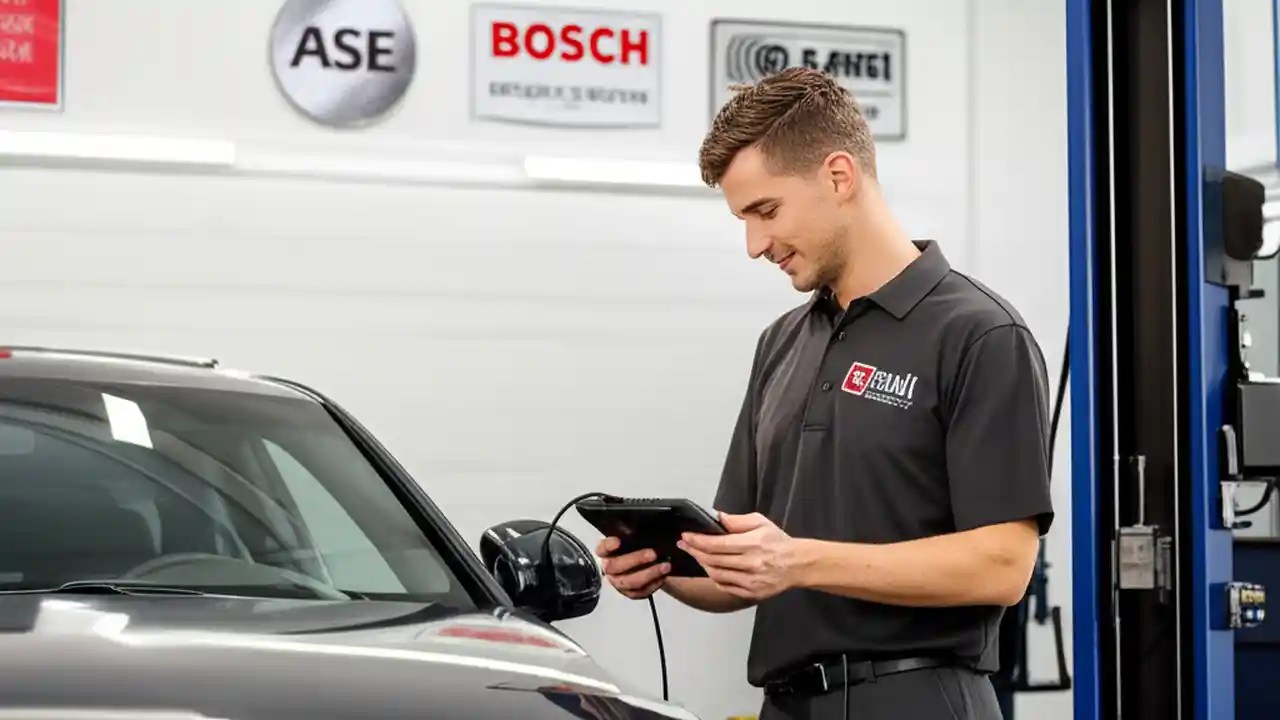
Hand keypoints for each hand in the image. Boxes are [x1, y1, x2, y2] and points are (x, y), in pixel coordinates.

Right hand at [595, 536, 670, 599]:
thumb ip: (634, 533)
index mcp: (606, 552)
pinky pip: (641, 591)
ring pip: (630, 582)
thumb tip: (641, 530)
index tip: (617, 541)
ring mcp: (619, 583)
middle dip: (635, 560)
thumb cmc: (637, 547)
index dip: (608, 546)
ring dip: (649, 573)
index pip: (601, 548)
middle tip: (652, 554)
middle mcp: (609, 569)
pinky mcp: (631, 593)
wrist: (646, 562)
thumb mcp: (634, 536)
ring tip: (665, 566)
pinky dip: (654, 583)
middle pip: (615, 567)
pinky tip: (663, 575)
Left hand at [678, 511, 798, 601]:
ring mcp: (751, 581)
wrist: (798, 564)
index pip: (717, 544)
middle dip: (694, 551)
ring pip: (716, 574)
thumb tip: (717, 517)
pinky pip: (725, 586)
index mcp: (753, 544)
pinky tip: (711, 568)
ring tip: (697, 555)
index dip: (698, 540)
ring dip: (703, 564)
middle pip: (713, 560)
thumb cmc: (778, 542)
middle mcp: (751, 564)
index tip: (686, 536)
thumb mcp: (760, 522)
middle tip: (684, 544)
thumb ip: (737, 520)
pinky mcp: (751, 593)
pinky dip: (715, 577)